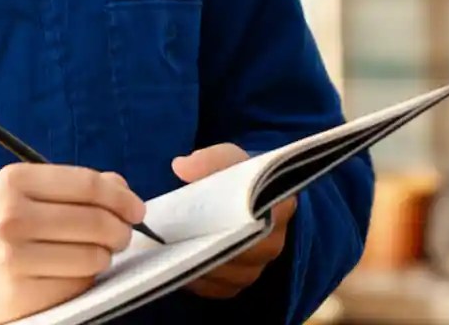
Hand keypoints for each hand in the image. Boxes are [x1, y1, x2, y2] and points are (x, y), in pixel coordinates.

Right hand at [0, 163, 145, 324]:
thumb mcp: (14, 196)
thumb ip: (67, 187)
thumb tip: (120, 187)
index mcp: (13, 182)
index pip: (89, 185)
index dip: (122, 197)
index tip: (135, 208)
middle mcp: (12, 216)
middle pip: (99, 223)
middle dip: (120, 231)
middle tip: (119, 236)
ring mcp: (15, 258)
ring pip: (93, 258)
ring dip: (101, 259)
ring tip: (86, 255)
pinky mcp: (20, 295)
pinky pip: (77, 287)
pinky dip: (82, 282)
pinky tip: (65, 275)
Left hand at [172, 143, 297, 298]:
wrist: (245, 198)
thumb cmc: (239, 178)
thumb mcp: (230, 158)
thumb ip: (211, 160)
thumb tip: (181, 167)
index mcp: (279, 208)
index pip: (258, 217)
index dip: (228, 218)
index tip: (199, 213)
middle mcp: (273, 243)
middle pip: (239, 252)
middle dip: (206, 244)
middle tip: (173, 235)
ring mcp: (258, 268)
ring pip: (228, 275)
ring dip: (198, 264)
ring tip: (170, 250)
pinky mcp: (240, 284)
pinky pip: (218, 289)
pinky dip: (196, 280)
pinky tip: (175, 266)